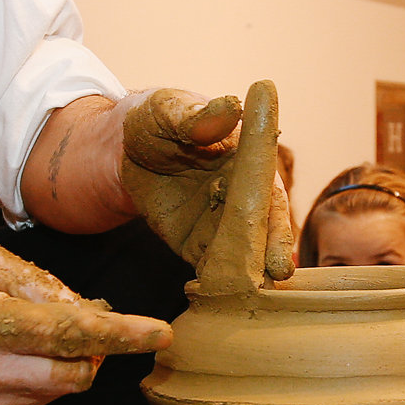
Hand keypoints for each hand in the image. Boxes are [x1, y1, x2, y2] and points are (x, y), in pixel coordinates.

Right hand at [0, 242, 170, 404]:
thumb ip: (42, 286)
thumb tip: (92, 315)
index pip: (70, 333)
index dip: (122, 336)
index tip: (161, 334)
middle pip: (74, 375)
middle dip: (92, 353)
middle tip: (81, 328)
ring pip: (56, 394)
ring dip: (60, 367)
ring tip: (24, 339)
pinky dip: (35, 384)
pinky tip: (5, 361)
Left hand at [122, 79, 293, 290]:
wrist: (121, 150)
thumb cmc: (153, 119)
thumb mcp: (168, 109)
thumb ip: (197, 115)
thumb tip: (229, 106)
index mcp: (246, 159)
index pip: (266, 190)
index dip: (276, 217)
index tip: (283, 245)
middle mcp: (241, 194)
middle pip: (261, 229)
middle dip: (270, 252)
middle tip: (277, 276)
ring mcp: (221, 222)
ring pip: (241, 252)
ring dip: (247, 273)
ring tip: (250, 294)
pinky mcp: (198, 243)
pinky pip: (211, 266)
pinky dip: (218, 283)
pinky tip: (220, 299)